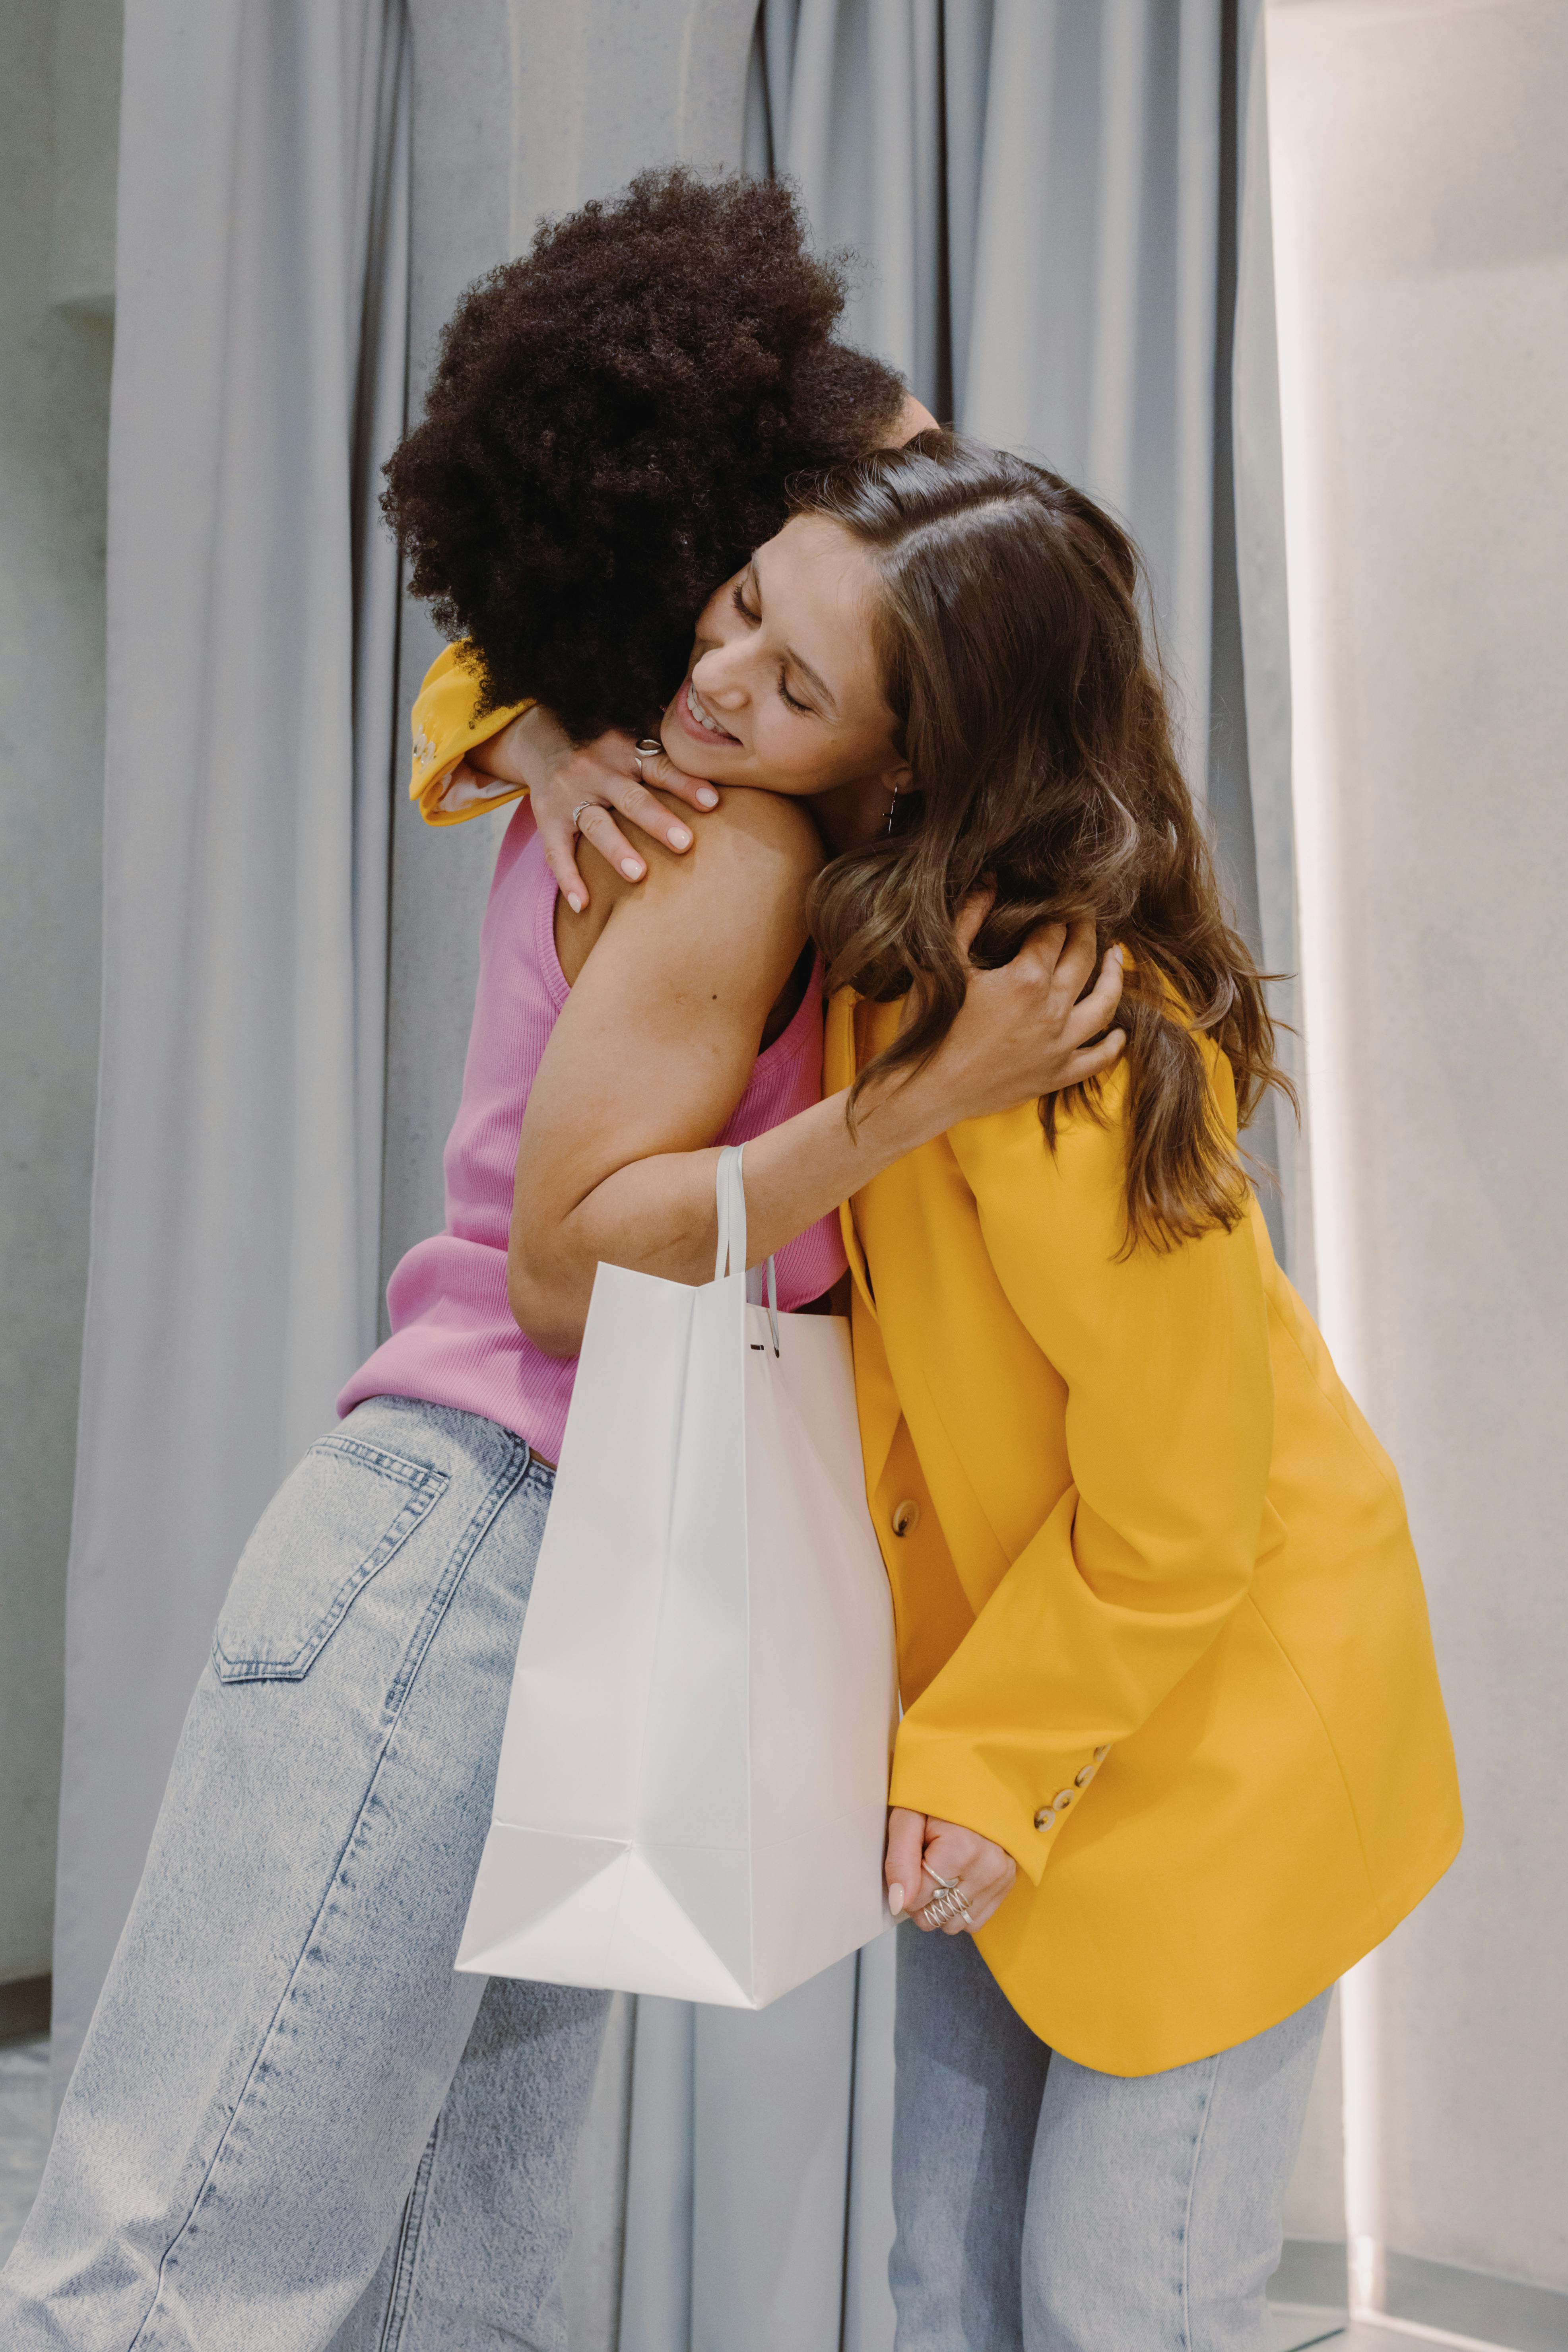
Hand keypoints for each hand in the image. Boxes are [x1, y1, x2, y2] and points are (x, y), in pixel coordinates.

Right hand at [475, 705, 720, 910]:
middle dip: (657, 820)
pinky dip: (568, 878)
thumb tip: (718, 735)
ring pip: (596, 824)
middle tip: (685, 843)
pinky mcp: (549, 818)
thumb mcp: (632, 727)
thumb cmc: (603, 740)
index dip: (686, 783)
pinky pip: (556, 851)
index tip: (713, 801)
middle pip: (632, 798)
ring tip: (638, 875)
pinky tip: (583, 905)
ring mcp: (572, 796)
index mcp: (626, 750)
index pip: (661, 767)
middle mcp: (599, 772)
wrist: (539, 735)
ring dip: (617, 849)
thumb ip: (666, 738)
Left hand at [884, 1807, 1016, 1932]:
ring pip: (954, 1924)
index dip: (904, 1885)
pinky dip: (960, 1908)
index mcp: (960, 1849)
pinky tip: (957, 1880)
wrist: (978, 1780)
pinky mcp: (1008, 1884)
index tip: (911, 1859)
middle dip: (921, 1899)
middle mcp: (986, 1868)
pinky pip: (975, 1921)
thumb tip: (899, 1903)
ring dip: (941, 1905)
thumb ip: (899, 1860)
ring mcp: (1001, 1878)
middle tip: (924, 1864)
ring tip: (942, 1870)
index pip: (915, 1901)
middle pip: (934, 1917)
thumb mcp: (908, 1816)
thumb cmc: (937, 1797)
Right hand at [919, 901, 1124, 1123]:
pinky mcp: (1057, 1075)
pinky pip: (1098, 1058)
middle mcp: (1052, 1010)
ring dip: (1114, 976)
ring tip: (1117, 957)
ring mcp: (1060, 1045)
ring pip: (1105, 1004)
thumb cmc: (930, 1027)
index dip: (1056, 913)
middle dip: (1086, 932)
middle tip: (1086, 917)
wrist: (927, 1090)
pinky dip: (1113, 1044)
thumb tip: (990, 879)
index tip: (1057, 903)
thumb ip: (969, 917)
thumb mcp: (943, 964)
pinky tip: (1120, 1033)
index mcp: (1026, 977)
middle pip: (1083, 959)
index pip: (1054, 931)